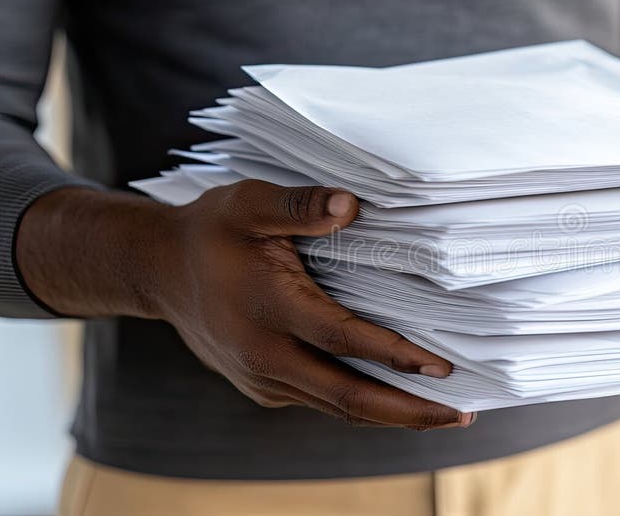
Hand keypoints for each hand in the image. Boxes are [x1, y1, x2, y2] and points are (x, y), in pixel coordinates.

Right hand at [17, 181, 474, 429]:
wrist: (159, 272)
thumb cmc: (210, 232)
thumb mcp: (247, 203)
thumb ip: (298, 205)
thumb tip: (350, 205)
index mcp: (267, 307)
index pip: (342, 339)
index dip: (394, 355)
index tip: (441, 367)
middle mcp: (265, 354)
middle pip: (347, 396)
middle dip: (406, 411)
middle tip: (460, 414)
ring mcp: (263, 378)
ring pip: (336, 407)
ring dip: (390, 415)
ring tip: (442, 415)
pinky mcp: (264, 386)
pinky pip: (321, 401)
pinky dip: (361, 404)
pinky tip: (396, 400)